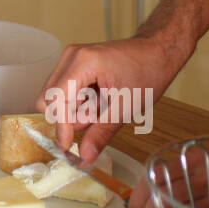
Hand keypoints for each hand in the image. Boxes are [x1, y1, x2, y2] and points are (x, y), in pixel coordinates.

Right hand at [33, 34, 181, 162]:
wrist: (157, 52)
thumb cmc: (147, 72)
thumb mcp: (126, 107)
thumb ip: (101, 132)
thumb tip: (85, 155)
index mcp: (83, 62)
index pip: (56, 99)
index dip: (60, 126)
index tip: (67, 147)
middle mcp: (71, 56)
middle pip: (50, 98)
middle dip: (70, 116)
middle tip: (96, 119)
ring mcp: (71, 58)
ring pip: (57, 97)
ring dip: (77, 110)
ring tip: (103, 106)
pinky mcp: (74, 63)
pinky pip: (65, 91)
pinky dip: (80, 103)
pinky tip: (100, 100)